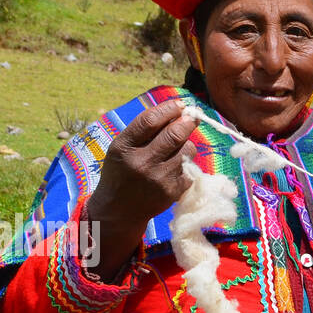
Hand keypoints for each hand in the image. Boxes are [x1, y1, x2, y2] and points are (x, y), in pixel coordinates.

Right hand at [83, 101, 197, 275]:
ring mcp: (159, 179)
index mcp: (124, 147)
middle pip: (174, 134)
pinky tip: (174, 166)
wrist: (119, 209)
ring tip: (178, 146)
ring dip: (187, 143)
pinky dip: (186, 163)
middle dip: (188, 122)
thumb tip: (177, 111)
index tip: (180, 104)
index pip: (150, 121)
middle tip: (193, 116)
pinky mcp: (173, 192)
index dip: (169, 109)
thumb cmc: (122, 171)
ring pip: (187, 150)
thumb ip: (144, 130)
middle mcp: (141, 163)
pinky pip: (190, 168)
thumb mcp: (122, 147)